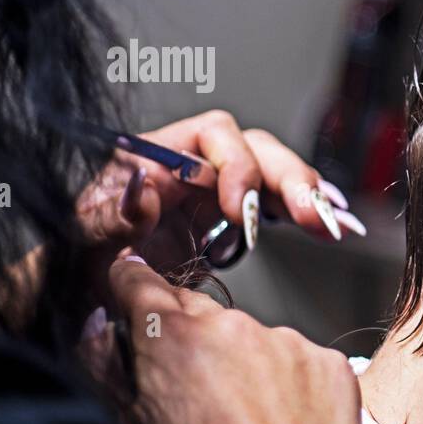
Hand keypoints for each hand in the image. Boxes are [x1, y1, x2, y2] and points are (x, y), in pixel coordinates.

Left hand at [73, 110, 365, 279]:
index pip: (213, 134)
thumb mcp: (86, 240)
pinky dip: (311, 211)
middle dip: (291, 180)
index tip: (242, 209)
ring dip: (310, 196)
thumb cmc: (84, 259)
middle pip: (257, 149)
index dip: (238, 164)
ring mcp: (221, 186)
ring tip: (334, 226)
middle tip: (314, 217)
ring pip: (277, 173)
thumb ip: (109, 215)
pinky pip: (281, 201)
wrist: (93, 289)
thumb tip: (142, 188)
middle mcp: (197, 162)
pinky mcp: (238, 213)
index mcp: (158, 154)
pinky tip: (337, 224)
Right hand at [103, 253, 389, 423]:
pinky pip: (301, 362)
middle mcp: (233, 325)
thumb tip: (99, 326)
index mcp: (173, 336)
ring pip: (255, 339)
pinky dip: (292, 384)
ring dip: (246, 364)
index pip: (141, 284)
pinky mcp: (330, 362)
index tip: (130, 285)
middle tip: (195, 392)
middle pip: (200, 311)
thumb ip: (105, 366)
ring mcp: (288, 341)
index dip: (132, 286)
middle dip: (191, 338)